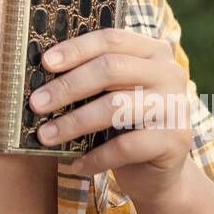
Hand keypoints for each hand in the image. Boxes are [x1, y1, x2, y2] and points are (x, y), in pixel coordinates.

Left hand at [27, 27, 193, 206]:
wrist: (160, 173)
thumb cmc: (126, 126)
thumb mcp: (112, 94)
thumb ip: (92, 79)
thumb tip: (41, 75)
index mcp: (153, 52)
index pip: (111, 40)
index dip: (76, 49)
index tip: (45, 63)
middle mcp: (170, 73)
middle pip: (111, 69)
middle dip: (68, 86)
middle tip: (36, 103)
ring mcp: (176, 105)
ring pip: (115, 108)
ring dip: (73, 123)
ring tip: (45, 136)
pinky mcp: (175, 140)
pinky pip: (125, 147)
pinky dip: (95, 157)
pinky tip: (74, 164)